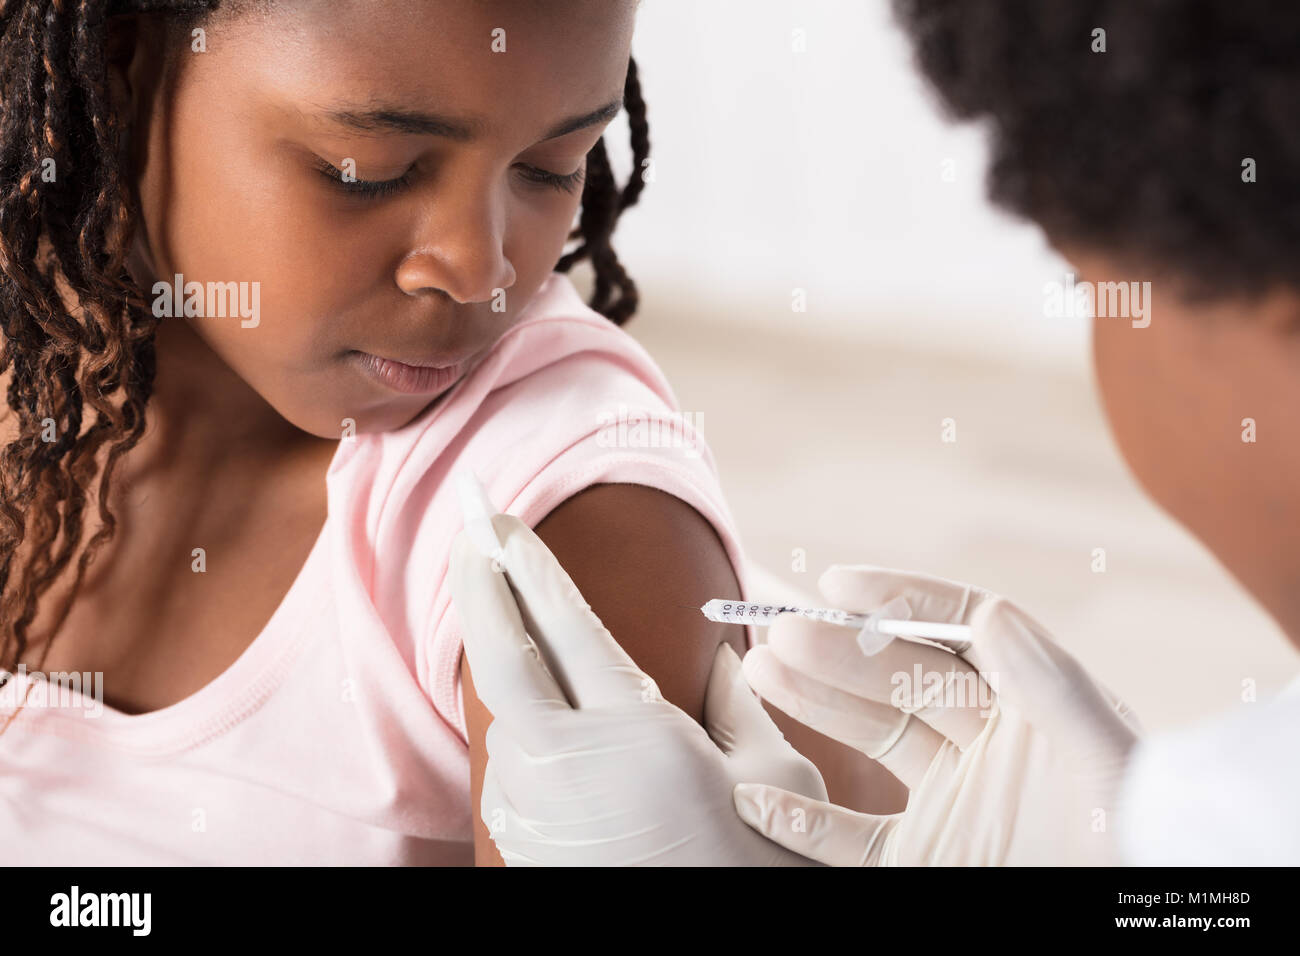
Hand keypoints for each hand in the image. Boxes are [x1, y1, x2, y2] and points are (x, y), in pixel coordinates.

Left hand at [448, 513, 827, 865]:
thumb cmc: (757, 864)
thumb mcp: (774, 780)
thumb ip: (743, 706)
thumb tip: (725, 658)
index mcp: (636, 732)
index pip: (563, 623)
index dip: (530, 563)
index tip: (502, 519)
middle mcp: (566, 764)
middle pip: (499, 652)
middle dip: (481, 578)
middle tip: (470, 525)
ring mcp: (532, 808)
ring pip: (503, 709)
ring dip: (504, 656)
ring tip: (506, 604)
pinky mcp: (522, 841)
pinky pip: (511, 761)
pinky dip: (519, 720)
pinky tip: (535, 703)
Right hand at [733, 566, 1141, 864]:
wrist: (1131, 919)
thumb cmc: (1142, 849)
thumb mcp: (1110, 766)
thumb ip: (1056, 691)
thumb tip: (989, 615)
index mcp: (1040, 705)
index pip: (962, 630)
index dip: (899, 599)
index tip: (838, 584)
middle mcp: (993, 742)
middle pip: (903, 677)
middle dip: (840, 650)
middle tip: (781, 632)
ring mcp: (957, 800)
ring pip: (872, 739)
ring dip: (813, 706)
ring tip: (759, 670)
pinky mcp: (930, 859)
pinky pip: (855, 841)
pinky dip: (805, 826)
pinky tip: (759, 800)